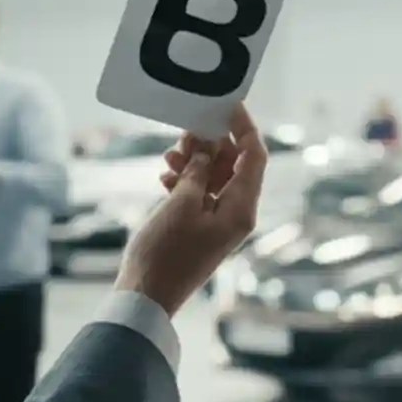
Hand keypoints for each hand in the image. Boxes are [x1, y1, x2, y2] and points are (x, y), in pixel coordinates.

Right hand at [115, 104, 267, 315]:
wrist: (147, 297)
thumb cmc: (165, 252)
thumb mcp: (181, 203)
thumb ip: (197, 170)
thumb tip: (206, 146)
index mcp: (242, 208)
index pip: (254, 156)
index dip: (244, 127)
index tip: (228, 104)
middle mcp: (237, 214)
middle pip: (235, 165)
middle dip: (212, 144)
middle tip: (187, 129)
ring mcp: (219, 222)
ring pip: (214, 177)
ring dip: (195, 161)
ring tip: (170, 154)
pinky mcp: (201, 227)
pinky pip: (201, 193)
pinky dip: (186, 180)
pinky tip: (166, 176)